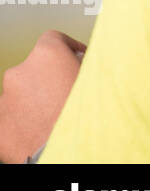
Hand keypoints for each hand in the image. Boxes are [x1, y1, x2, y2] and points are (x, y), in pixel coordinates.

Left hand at [0, 30, 85, 162]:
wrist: (69, 152)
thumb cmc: (86, 117)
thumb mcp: (99, 80)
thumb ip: (88, 66)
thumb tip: (90, 63)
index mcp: (46, 55)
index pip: (53, 38)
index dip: (68, 48)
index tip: (75, 58)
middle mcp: (20, 72)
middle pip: (34, 68)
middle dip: (50, 78)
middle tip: (69, 92)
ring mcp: (5, 100)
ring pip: (21, 94)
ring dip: (36, 101)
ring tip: (56, 116)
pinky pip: (12, 118)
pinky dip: (24, 122)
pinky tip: (43, 130)